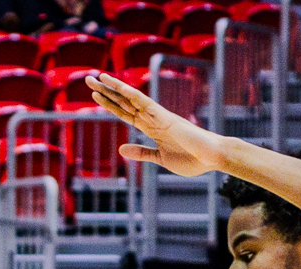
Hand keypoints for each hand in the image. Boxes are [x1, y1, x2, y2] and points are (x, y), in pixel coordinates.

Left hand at [86, 72, 229, 178]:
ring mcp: (159, 116)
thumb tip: (122, 149)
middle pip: (124, 102)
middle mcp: (153, 118)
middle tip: (88, 79)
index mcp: (151, 127)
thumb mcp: (159, 158)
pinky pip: (147, 105)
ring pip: (132, 99)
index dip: (110, 103)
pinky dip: (134, 96)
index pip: (125, 112)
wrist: (212, 158)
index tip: (95, 94)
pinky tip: (121, 88)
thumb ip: (141, 152)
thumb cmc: (192, 159)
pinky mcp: (167, 118)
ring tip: (98, 78)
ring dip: (115, 88)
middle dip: (106, 91)